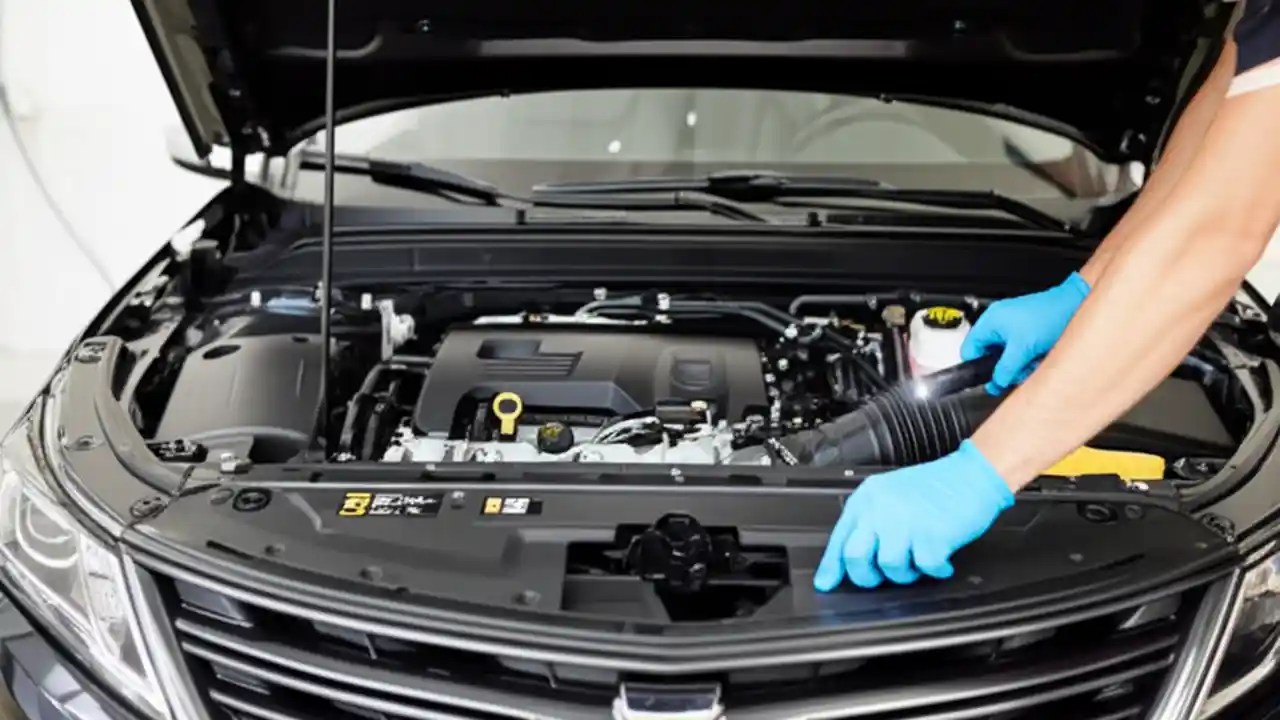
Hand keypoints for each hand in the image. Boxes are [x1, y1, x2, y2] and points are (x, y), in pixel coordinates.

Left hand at [813, 440, 1014, 590]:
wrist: (973, 474)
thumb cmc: (935, 487)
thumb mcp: (891, 497)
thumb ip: (870, 524)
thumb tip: (848, 560)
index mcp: (867, 499)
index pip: (839, 539)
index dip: (831, 567)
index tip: (826, 584)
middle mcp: (881, 508)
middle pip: (855, 558)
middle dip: (869, 576)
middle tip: (884, 575)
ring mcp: (905, 521)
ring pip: (890, 568)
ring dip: (907, 573)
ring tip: (919, 561)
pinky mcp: (931, 534)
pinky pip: (925, 568)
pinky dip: (935, 570)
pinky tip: (941, 560)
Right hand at [961, 272, 1089, 394]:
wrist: (1075, 304)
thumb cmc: (1049, 316)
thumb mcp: (1022, 349)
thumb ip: (1005, 370)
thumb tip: (996, 384)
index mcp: (989, 322)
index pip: (970, 350)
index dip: (978, 367)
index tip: (990, 379)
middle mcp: (999, 322)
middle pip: (991, 356)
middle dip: (1006, 367)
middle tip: (1018, 370)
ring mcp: (1014, 326)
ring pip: (1008, 356)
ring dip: (1020, 364)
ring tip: (1034, 362)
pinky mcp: (1027, 330)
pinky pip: (1021, 351)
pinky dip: (1029, 358)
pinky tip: (1040, 357)